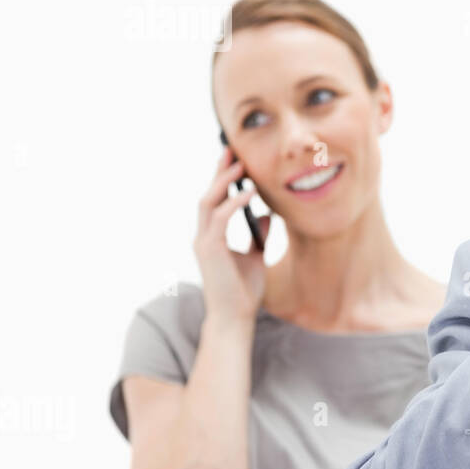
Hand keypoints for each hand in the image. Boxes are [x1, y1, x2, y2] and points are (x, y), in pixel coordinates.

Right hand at [194, 145, 271, 322]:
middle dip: (219, 173)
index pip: (215, 201)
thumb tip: (266, 214)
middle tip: (232, 150)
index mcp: (212, 237)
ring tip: (240, 166)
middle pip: (208, 196)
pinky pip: (220, 219)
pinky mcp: (209, 250)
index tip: (236, 160)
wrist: (236, 317)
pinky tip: (250, 193)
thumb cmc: (244, 291)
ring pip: (208, 203)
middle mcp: (203, 237)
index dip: (223, 180)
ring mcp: (204, 243)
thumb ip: (258, 234)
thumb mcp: (256, 256)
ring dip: (224, 182)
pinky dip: (234, 203)